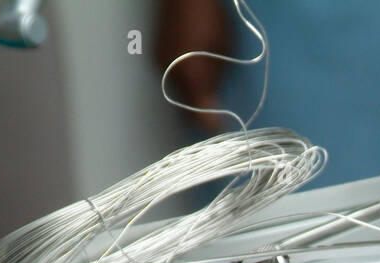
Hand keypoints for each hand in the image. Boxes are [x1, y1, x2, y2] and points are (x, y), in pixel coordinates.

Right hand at [155, 0, 232, 131]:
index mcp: (189, 75)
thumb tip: (216, 106)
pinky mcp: (156, 54)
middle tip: (215, 116)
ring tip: (207, 96)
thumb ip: (217, 81)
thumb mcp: (224, 51)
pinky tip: (194, 75)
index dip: (209, 124)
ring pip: (174, 92)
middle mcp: (168, 73)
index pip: (196, 115)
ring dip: (189, 99)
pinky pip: (169, 78)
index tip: (220, 126)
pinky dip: (182, 83)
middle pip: (182, 107)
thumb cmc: (211, 19)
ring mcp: (159, 63)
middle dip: (198, 115)